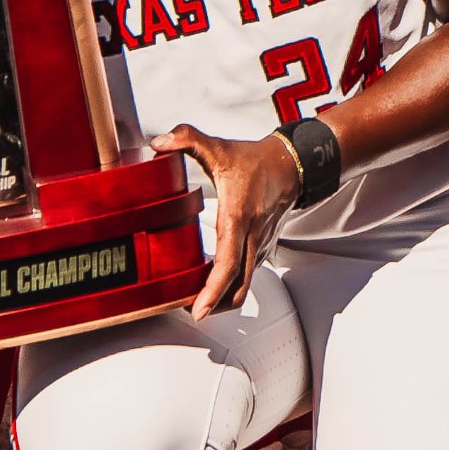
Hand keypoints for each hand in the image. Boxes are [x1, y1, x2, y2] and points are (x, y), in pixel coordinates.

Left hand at [154, 122, 304, 313]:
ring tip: (195, 300)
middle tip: (188, 310)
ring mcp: (259, 247)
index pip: (228, 264)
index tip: (198, 309)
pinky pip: (247, 276)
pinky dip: (230, 285)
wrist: (290, 165)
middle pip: (237, 288)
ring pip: (243, 286)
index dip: (213, 291)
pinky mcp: (262, 249)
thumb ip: (187, 139)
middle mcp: (251, 238)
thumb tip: (158, 142)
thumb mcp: (218, 147)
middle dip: (213, 306)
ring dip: (221, 298)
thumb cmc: (254, 161)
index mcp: (238, 218)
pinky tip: (212, 282)